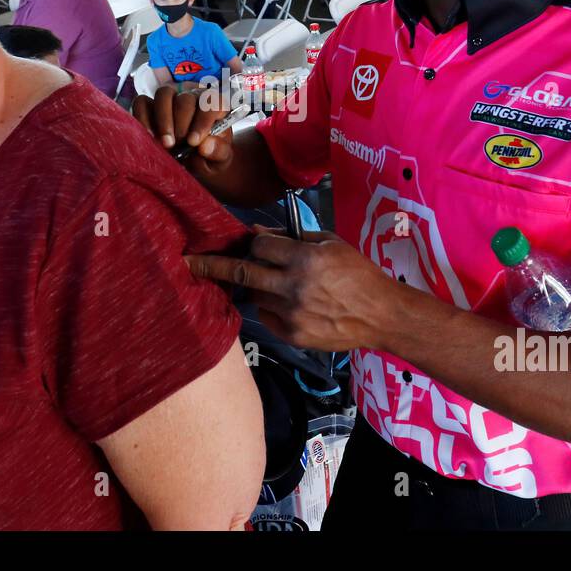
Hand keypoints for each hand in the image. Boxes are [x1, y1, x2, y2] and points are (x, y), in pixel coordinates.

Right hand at [131, 83, 231, 176]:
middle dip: (181, 123)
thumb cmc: (208, 157)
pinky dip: (143, 117)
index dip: (203, 120)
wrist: (191, 165)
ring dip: (163, 118)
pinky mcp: (149, 106)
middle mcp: (193, 99)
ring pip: (164, 94)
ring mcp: (170, 100)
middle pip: (186, 99)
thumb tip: (205, 146)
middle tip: (179, 145)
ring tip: (166, 143)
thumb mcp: (219, 160)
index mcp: (214, 107)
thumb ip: (218, 152)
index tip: (194, 141)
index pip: (213, 101)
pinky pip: (142, 102)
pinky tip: (149, 137)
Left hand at [184, 229, 396, 350]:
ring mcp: (292, 314)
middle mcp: (294, 287)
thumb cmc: (359, 274)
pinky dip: (270, 308)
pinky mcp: (293, 335)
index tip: (247, 244)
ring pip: (255, 295)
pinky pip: (266, 317)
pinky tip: (292, 304)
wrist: (381, 314)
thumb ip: (293, 238)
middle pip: (242, 273)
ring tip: (282, 285)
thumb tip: (257, 235)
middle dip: (212, 266)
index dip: (253, 244)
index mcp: (305, 259)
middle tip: (188, 262)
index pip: (259, 247)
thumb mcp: (330, 243)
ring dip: (258, 287)